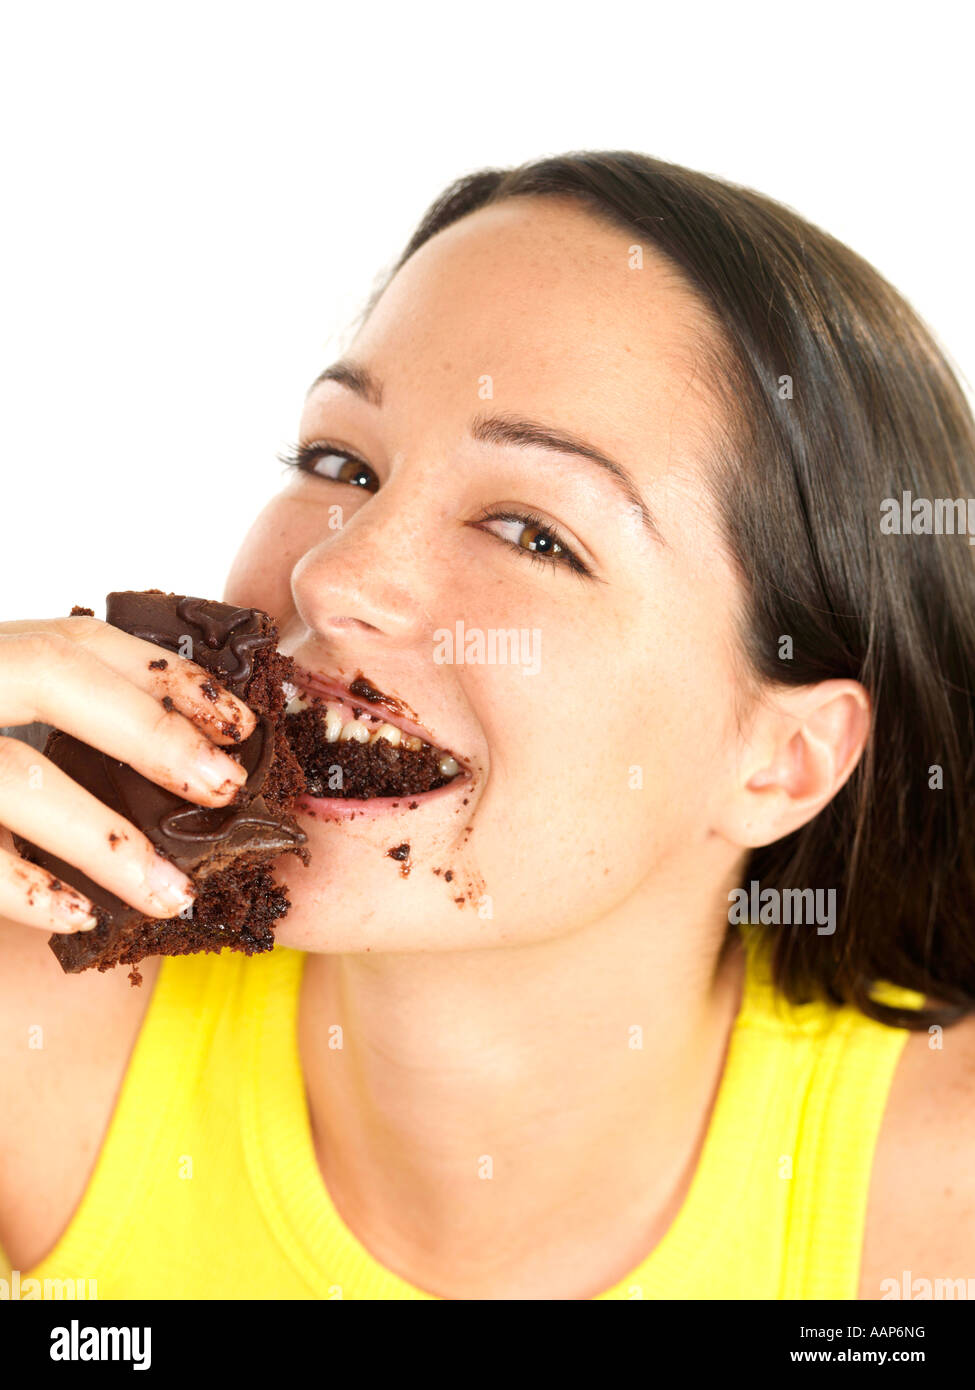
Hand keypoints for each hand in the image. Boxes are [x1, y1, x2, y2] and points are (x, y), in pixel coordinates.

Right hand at [0, 613, 256, 933]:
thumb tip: (187, 769)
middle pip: (54, 675)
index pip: (79, 640)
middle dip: (151, 731)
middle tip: (225, 787)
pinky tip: (77, 915)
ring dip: (105, 841)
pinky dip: (23, 887)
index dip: (166, 676)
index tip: (238, 724)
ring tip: (174, 894)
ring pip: (16, 776)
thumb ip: (57, 729)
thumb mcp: (0, 720)